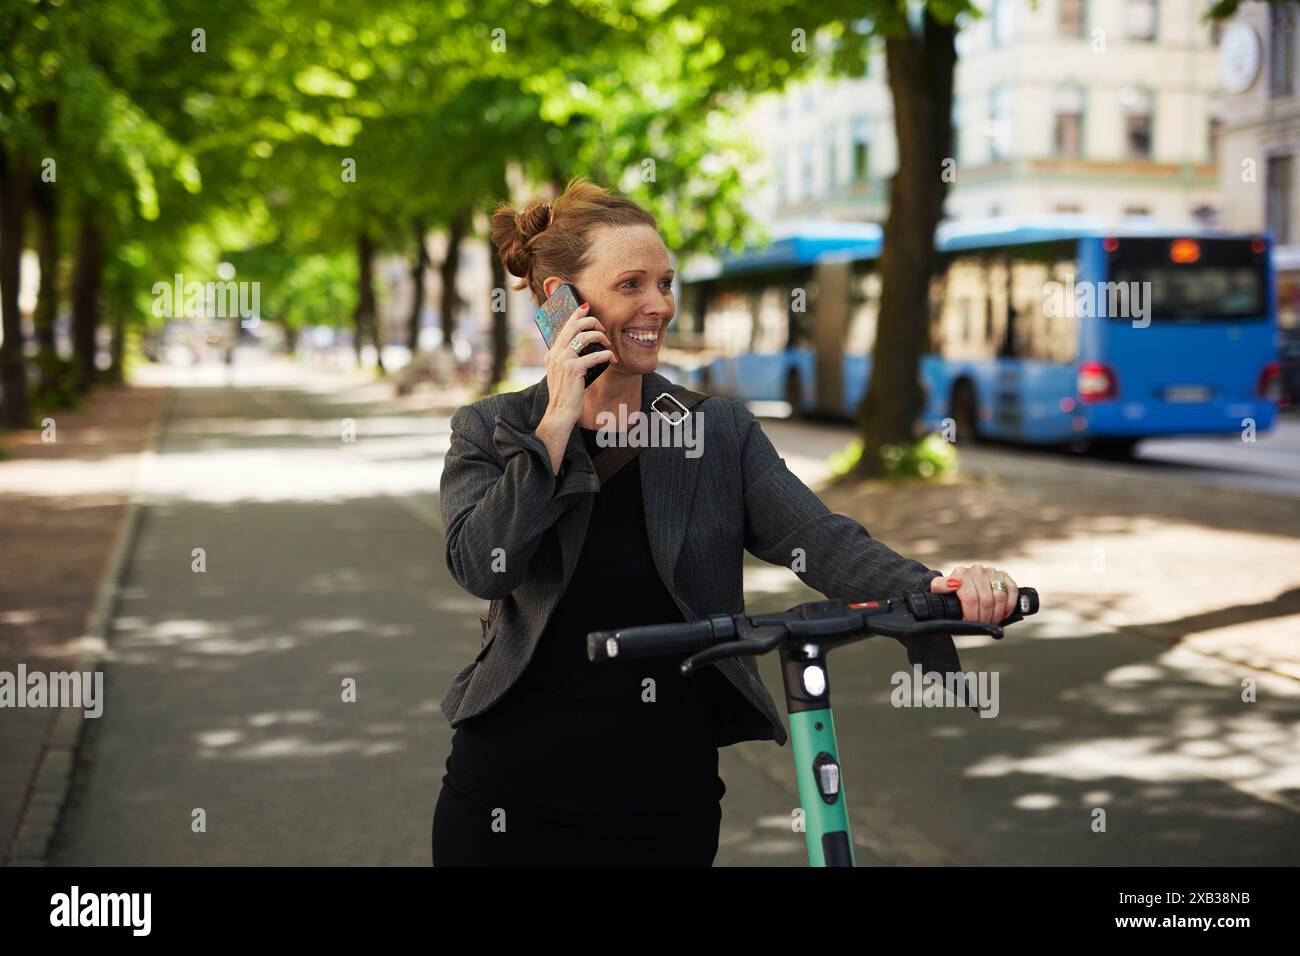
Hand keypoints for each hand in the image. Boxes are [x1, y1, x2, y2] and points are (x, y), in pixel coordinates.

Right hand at [542, 300, 617, 427]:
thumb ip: (565, 361)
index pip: (564, 327)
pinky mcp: (573, 369)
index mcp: (552, 353)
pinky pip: (595, 355)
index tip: (586, 307)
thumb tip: (579, 348)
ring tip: (609, 345)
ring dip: (601, 338)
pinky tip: (613, 358)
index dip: (576, 315)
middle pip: (575, 326)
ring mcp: (563, 360)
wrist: (560, 413)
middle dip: (592, 322)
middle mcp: (555, 353)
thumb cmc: (565, 395)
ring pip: (585, 336)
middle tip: (603, 329)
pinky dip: (607, 355)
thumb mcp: (561, 374)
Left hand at [930, 564, 1018, 625]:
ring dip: (997, 614)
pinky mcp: (1003, 575)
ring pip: (1000, 597)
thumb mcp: (939, 592)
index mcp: (961, 573)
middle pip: (986, 600)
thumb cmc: (950, 595)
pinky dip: (1010, 604)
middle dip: (984, 617)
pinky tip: (1003, 613)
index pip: (970, 598)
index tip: (970, 623)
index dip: (972, 615)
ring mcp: (991, 572)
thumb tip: (951, 584)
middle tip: (982, 625)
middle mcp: (976, 570)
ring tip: (991, 621)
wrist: (960, 589)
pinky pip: (1011, 590)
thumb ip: (939, 587)